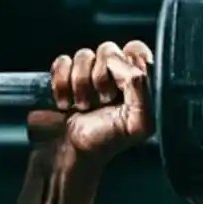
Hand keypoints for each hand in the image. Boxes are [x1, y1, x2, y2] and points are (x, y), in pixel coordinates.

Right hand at [27, 41, 154, 162]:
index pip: (137, 50)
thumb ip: (141, 88)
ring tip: (83, 107)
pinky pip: (62, 61)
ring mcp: (87, 73)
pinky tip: (65, 103)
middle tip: (103, 100)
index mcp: (136, 82)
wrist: (69, 153)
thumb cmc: (106, 141)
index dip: (128, 61)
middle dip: (102, 77)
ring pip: (84, 54)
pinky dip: (61, 83)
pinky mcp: (63, 76)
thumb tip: (123, 60)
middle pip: (108, 49)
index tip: (123, 84)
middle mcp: (113, 74)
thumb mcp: (138, 122)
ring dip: (80, 84)